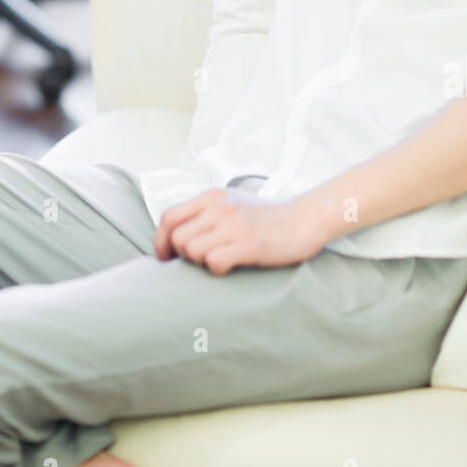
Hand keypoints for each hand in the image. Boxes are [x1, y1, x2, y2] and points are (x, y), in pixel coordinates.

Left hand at [153, 187, 325, 273]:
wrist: (306, 218)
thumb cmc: (267, 218)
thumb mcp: (232, 204)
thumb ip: (207, 214)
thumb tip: (177, 237)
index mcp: (212, 197)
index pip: (168, 217)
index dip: (160, 242)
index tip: (167, 259)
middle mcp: (219, 207)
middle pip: (176, 237)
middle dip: (182, 256)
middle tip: (198, 263)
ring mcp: (234, 224)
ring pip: (191, 250)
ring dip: (199, 263)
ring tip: (218, 261)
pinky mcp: (249, 243)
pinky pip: (213, 262)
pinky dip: (217, 269)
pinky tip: (232, 266)